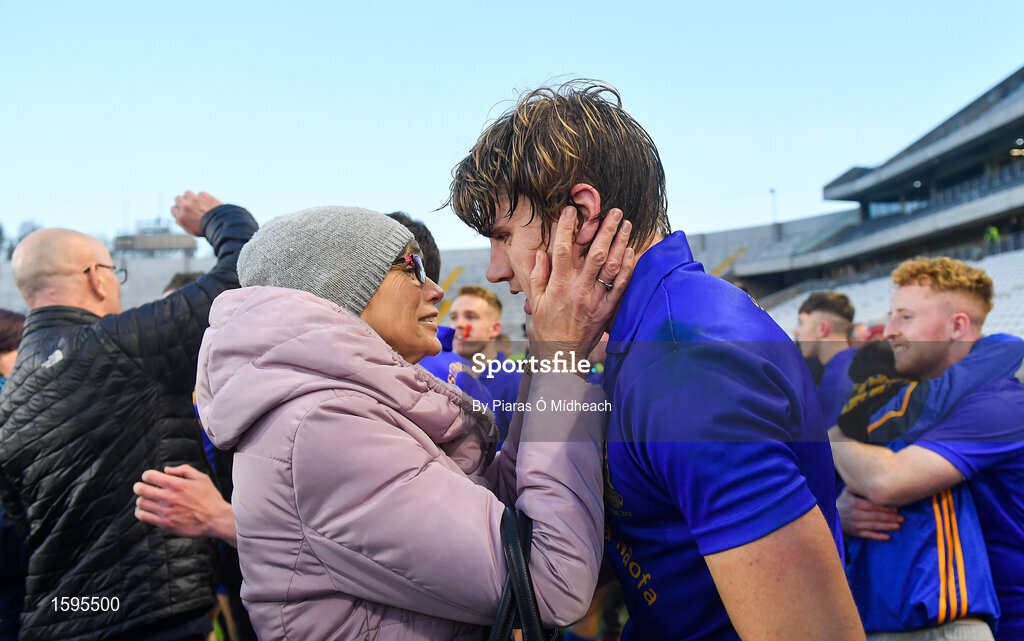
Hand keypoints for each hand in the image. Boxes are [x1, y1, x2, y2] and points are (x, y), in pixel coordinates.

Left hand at [133, 464, 236, 546]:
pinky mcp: (165, 524)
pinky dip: (141, 512)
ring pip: (141, 503)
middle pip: (141, 489)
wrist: (215, 519)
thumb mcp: (202, 478)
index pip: (149, 476)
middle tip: (141, 487)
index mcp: (177, 484)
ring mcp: (166, 511)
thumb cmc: (210, 498)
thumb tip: (166, 470)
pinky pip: (143, 517)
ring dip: (141, 500)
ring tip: (146, 500)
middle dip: (139, 486)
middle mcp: (169, 498)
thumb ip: (183, 470)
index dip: (147, 475)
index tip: (150, 478)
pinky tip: (146, 510)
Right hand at [171, 191, 221, 235]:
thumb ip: (183, 225)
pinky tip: (208, 203)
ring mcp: (194, 200)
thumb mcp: (192, 231)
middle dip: (183, 201)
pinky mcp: (203, 195)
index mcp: (181, 216)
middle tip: (189, 205)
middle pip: (178, 198)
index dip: (179, 210)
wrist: (221, 224)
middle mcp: (186, 206)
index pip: (173, 208)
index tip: (184, 211)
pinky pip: (200, 194)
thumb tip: (177, 220)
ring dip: (191, 197)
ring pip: (188, 193)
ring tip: (197, 202)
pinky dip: (203, 197)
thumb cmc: (206, 230)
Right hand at [528, 207, 634, 371]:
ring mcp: (594, 300)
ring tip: (627, 224)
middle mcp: (577, 290)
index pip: (562, 251)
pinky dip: (626, 269)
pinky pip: (619, 287)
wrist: (560, 356)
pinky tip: (630, 252)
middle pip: (594, 254)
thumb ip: (537, 277)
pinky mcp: (606, 310)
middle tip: (615, 211)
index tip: (571, 211)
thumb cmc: (545, 329)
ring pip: (610, 267)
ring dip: (620, 243)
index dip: (566, 228)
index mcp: (557, 286)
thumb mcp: (534, 302)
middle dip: (605, 230)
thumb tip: (542, 254)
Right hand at [837, 487, 902, 540]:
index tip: (897, 508)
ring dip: (887, 527)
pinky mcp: (856, 533)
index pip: (873, 506)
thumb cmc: (843, 502)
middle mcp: (855, 514)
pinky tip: (888, 537)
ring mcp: (856, 524)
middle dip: (890, 518)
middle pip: (875, 516)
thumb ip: (859, 488)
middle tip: (902, 518)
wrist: (832, 517)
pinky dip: (878, 537)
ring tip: (898, 526)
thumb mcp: (848, 493)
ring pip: (874, 526)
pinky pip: (869, 535)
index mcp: (854, 503)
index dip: (885, 507)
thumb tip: (873, 479)